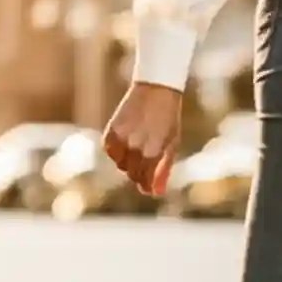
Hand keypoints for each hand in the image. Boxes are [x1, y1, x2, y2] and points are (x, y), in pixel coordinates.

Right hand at [103, 82, 182, 196]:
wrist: (156, 89)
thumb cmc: (169, 118)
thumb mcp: (171, 144)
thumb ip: (164, 170)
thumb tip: (157, 193)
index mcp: (152, 152)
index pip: (144, 180)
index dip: (147, 185)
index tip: (149, 187)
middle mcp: (134, 146)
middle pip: (131, 174)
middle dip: (139, 174)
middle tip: (147, 165)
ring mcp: (121, 138)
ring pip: (119, 164)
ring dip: (128, 163)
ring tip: (139, 150)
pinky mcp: (111, 129)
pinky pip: (109, 151)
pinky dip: (116, 152)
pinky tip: (127, 144)